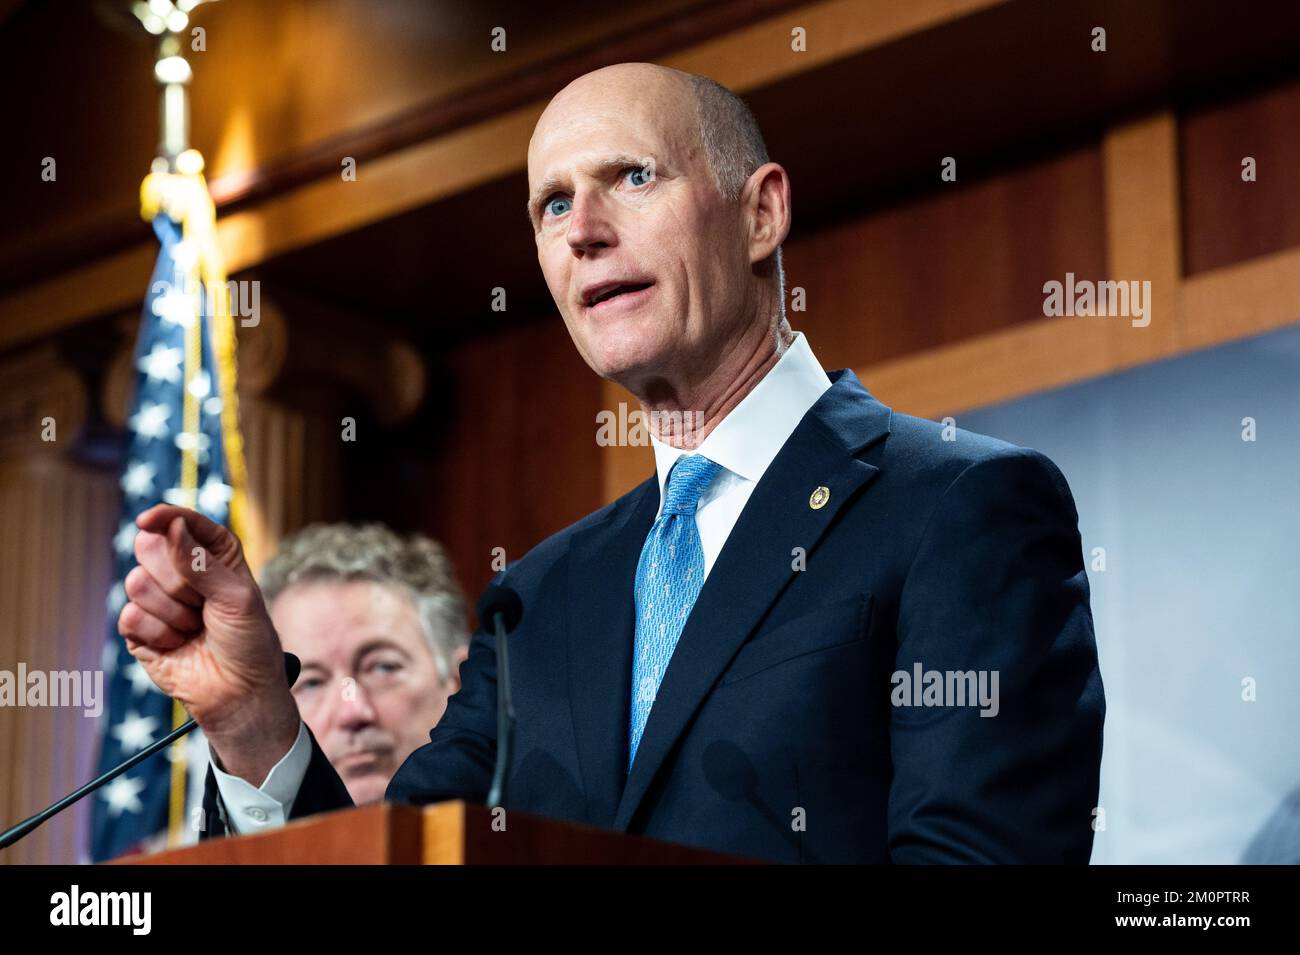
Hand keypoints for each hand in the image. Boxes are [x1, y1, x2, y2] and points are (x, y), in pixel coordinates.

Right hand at [117, 504, 299, 783]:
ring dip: (172, 612)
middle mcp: (181, 571)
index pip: (181, 523)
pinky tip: (179, 645)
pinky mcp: (139, 629)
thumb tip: (170, 527)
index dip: (164, 517)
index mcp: (212, 554)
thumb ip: (201, 563)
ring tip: (195, 628)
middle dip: (177, 579)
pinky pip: (129, 617)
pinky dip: (159, 633)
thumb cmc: (249, 640)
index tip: (150, 520)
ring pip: (137, 583)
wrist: (240, 691)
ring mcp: (157, 599)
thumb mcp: (237, 597)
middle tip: (204, 604)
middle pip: (150, 548)